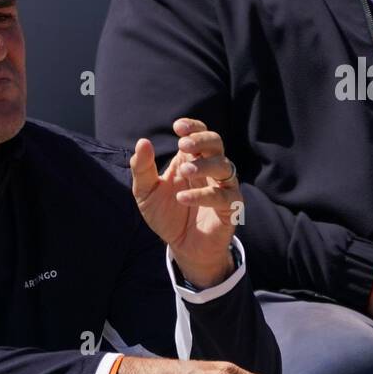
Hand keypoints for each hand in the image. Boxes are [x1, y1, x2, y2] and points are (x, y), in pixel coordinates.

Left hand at [131, 118, 241, 287]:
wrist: (180, 246)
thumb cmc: (166, 215)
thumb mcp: (146, 192)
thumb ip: (142, 168)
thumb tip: (143, 142)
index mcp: (192, 160)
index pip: (199, 134)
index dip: (193, 127)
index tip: (178, 127)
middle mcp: (210, 169)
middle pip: (216, 143)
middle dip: (201, 140)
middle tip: (183, 146)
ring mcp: (223, 187)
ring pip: (224, 166)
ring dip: (204, 165)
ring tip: (184, 171)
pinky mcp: (230, 207)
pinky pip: (222, 196)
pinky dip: (203, 195)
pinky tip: (183, 198)